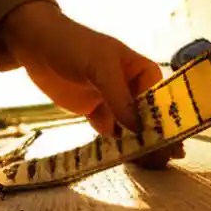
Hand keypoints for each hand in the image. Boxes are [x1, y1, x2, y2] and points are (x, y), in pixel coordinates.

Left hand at [0, 1, 184, 166]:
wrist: (36, 45)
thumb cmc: (74, 45)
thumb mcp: (101, 66)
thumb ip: (119, 97)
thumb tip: (137, 129)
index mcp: (142, 71)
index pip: (161, 100)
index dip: (170, 122)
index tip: (174, 144)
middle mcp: (131, 88)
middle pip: (149, 118)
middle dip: (156, 138)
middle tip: (164, 162)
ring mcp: (112, 101)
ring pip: (130, 129)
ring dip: (138, 145)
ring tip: (149, 166)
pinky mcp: (94, 112)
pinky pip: (109, 133)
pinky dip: (115, 146)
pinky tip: (124, 159)